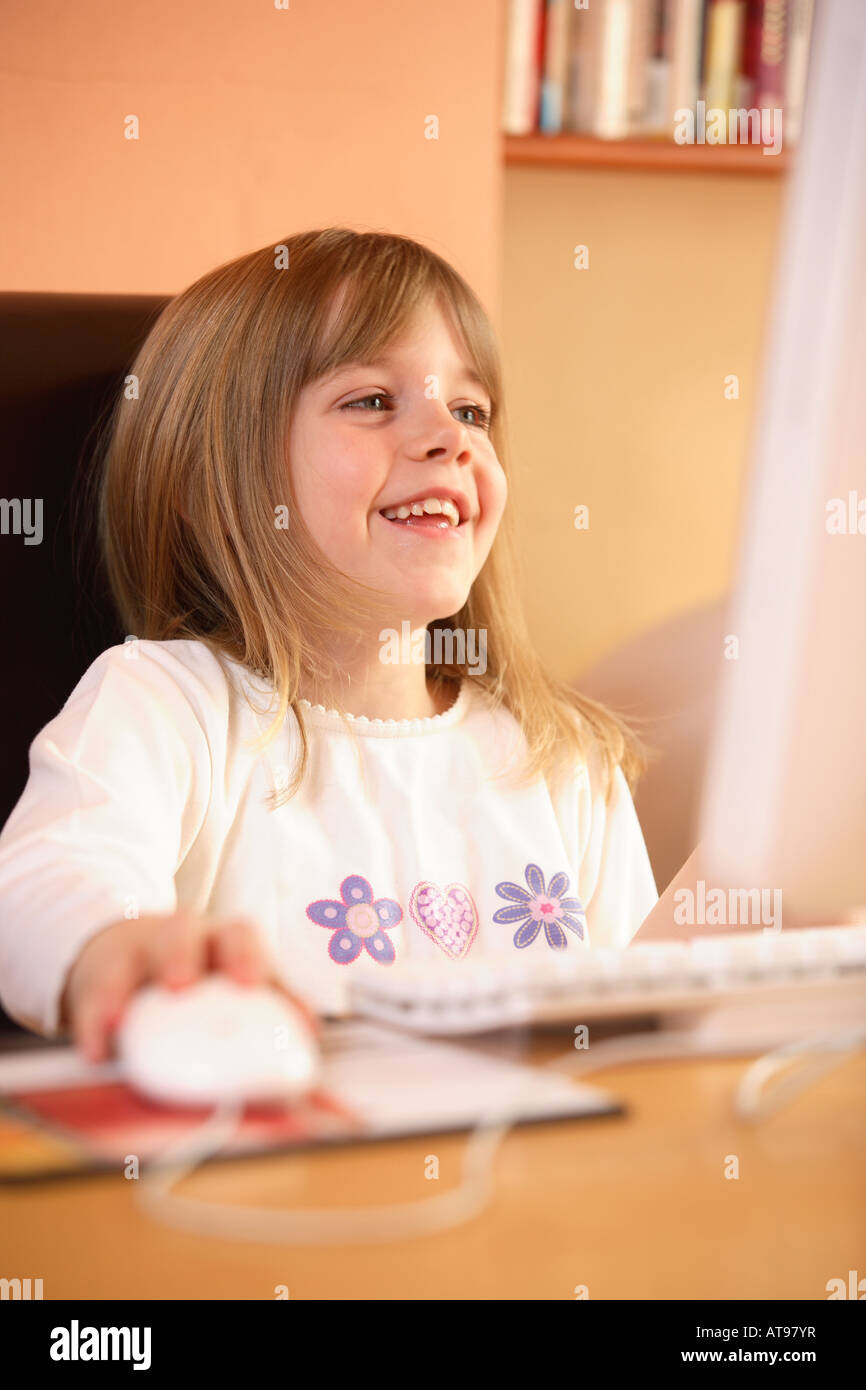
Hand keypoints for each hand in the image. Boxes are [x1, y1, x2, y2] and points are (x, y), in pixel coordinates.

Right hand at [59, 909, 318, 1062]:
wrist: (133, 956)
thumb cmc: (201, 976)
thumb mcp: (234, 983)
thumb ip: (271, 1006)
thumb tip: (308, 1032)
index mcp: (221, 941)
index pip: (238, 935)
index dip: (246, 957)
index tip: (250, 985)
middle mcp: (177, 941)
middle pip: (180, 934)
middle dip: (181, 958)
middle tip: (180, 986)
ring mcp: (133, 957)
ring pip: (127, 961)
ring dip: (121, 992)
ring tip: (118, 1021)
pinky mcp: (97, 981)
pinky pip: (92, 1000)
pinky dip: (93, 1026)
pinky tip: (97, 1050)